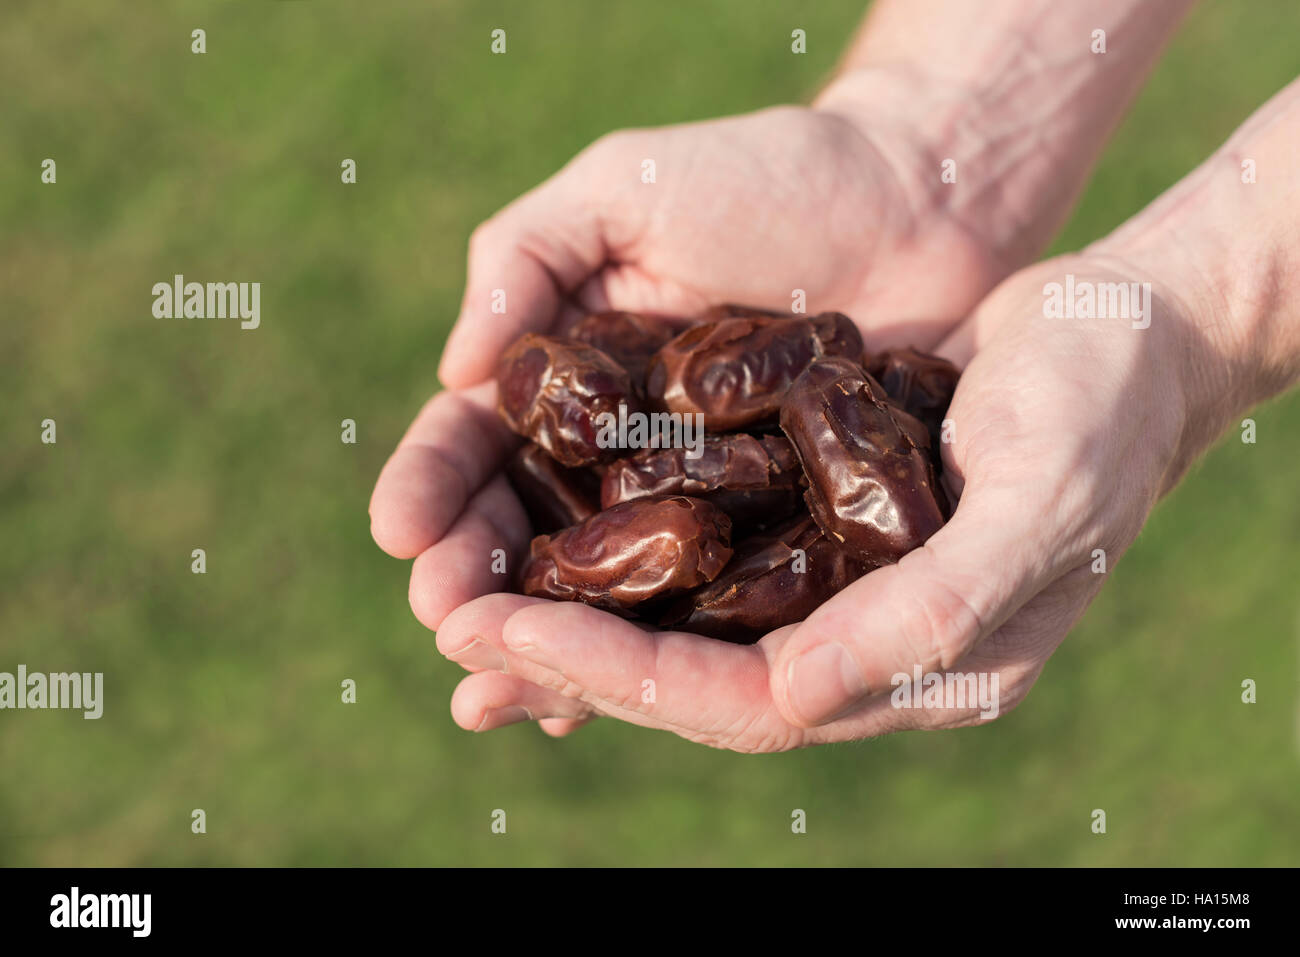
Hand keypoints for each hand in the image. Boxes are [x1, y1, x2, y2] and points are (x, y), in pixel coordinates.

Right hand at [370, 90, 1037, 734]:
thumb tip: (454, 369)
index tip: (399, 532)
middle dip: (480, 580)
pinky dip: (659, 652)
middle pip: (530, 528)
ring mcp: (696, 499)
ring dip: (549, 643)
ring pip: (607, 585)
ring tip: (500, 689)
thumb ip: (528, 255)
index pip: (481, 438)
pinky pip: (711, 602)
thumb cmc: (768, 174)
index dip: (435, 484)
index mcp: (571, 374)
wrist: (919, 198)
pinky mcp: (775, 532)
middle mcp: (619, 450)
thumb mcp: (624, 186)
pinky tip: (609, 703)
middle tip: (446, 626)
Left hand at [433, 253, 1237, 748]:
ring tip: (464, 593)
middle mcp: (862, 649)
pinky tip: (546, 534)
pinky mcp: (811, 522)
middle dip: (571, 656)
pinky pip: (700, 556)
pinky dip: (620, 551)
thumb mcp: (1036, 508)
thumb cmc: (1100, 412)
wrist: (1121, 334)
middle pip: (693, 680)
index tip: (514, 631)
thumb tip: (788, 698)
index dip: (628, 677)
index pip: (749, 705)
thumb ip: (928, 616)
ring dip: (575, 613)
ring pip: (681, 625)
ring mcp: (833, 588)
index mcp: (921, 672)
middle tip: (451, 617)